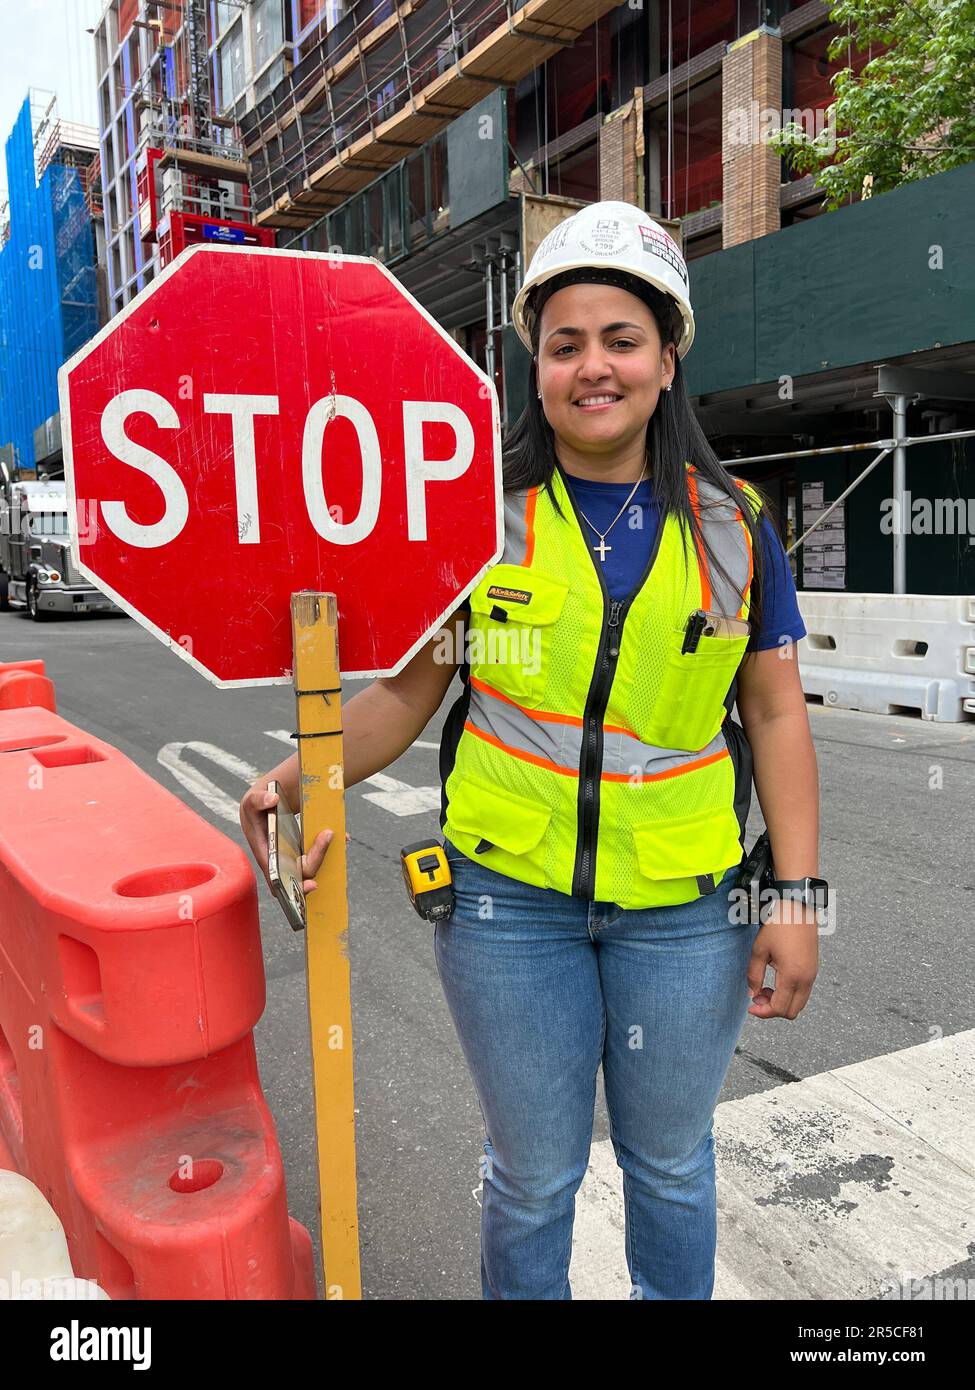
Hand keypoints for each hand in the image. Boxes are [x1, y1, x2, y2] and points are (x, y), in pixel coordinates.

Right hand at [239, 781, 348, 894]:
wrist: (266, 801)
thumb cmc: (256, 806)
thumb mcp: (252, 801)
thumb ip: (258, 800)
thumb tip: (272, 800)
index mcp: (265, 853)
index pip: (279, 879)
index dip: (294, 886)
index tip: (311, 884)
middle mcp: (279, 858)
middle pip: (301, 872)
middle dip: (316, 860)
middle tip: (327, 836)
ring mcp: (292, 854)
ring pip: (311, 864)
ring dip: (324, 853)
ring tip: (330, 833)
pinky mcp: (302, 848)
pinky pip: (317, 853)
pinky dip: (328, 846)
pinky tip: (340, 834)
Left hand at [746, 904, 819, 1019]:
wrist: (797, 908)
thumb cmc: (778, 926)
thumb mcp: (759, 951)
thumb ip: (754, 976)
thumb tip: (752, 994)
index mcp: (792, 976)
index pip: (779, 1008)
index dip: (763, 1012)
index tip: (751, 1007)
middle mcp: (806, 979)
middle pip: (791, 1012)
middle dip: (773, 1009)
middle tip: (757, 997)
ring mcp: (812, 975)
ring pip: (799, 1003)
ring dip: (782, 1002)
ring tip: (765, 989)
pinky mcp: (813, 970)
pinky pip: (803, 992)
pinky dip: (790, 994)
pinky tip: (776, 981)